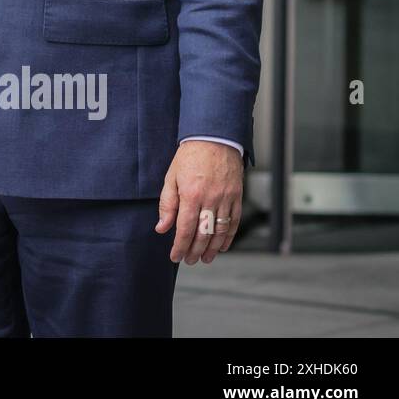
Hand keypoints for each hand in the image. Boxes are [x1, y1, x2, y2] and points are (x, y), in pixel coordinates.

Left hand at [156, 140, 243, 263]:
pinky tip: (223, 246)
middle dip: (195, 251)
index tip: (175, 256)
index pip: (184, 228)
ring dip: (213, 249)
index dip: (180, 246)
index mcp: (190, 194)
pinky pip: (234, 222)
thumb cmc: (190, 156)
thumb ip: (167, 204)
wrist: (214, 138)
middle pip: (203, 234)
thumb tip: (162, 227)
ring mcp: (226, 199)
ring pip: (220, 231)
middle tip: (189, 260)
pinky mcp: (237, 197)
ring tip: (205, 258)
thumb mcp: (171, 177)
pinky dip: (229, 237)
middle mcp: (210, 199)